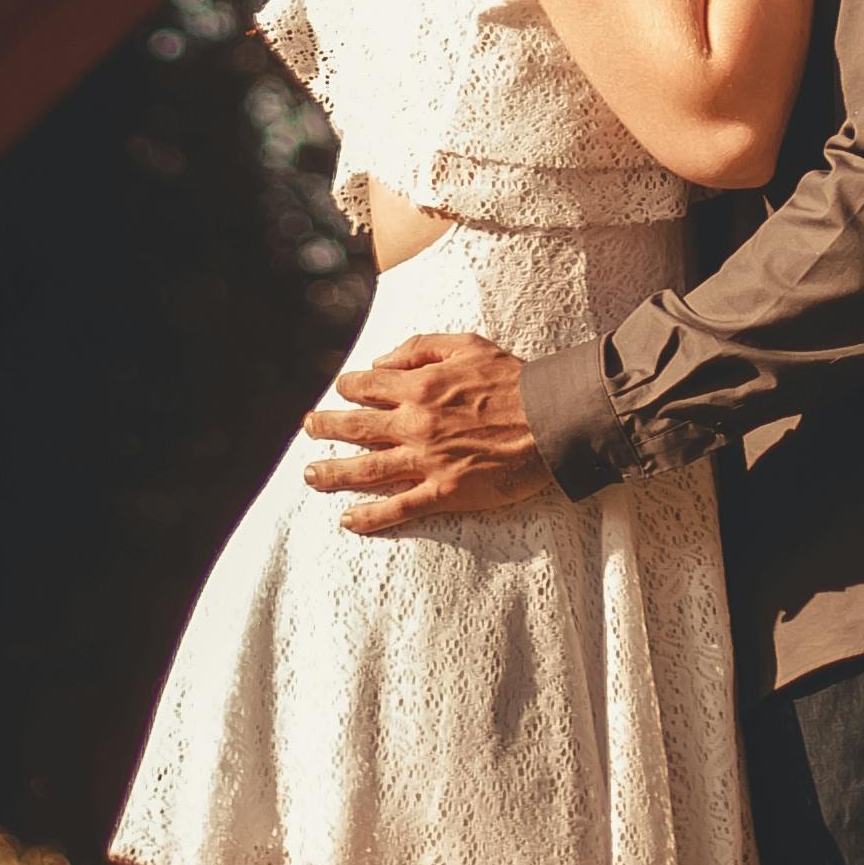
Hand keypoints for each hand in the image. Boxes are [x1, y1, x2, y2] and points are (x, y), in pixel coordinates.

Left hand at [301, 332, 551, 533]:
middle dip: (325, 428)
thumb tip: (380, 361)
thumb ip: (420, 346)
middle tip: (309, 429)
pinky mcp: (445, 492)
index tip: (341, 391)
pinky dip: (370, 517)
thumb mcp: (467, 343)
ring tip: (309, 476)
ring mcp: (427, 460)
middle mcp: (415, 423)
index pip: (367, 386)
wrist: (554, 420)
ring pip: (366, 470)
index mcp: (420, 385)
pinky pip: (398, 508)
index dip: (348, 388)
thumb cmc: (515, 379)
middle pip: (355, 428)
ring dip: (332, 473)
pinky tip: (348, 521)